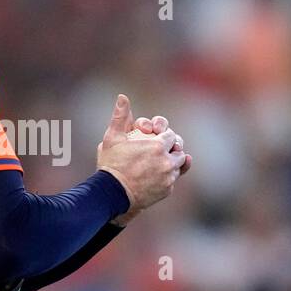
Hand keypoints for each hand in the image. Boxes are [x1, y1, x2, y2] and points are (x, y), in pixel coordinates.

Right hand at [96, 94, 185, 224]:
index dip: (163, 134)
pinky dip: (167, 176)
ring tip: (158, 161)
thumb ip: (120, 116)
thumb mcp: (113, 138)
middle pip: (178, 149)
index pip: (170, 135)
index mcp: (158, 146)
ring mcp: (169, 177)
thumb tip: (122, 97)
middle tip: (160, 149)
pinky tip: (157, 174)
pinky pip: (173, 179)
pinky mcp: (167, 190)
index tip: (155, 136)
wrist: (112, 194)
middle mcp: (167, 162)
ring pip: (178, 165)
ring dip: (171, 161)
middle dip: (171, 147)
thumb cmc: (111, 164)